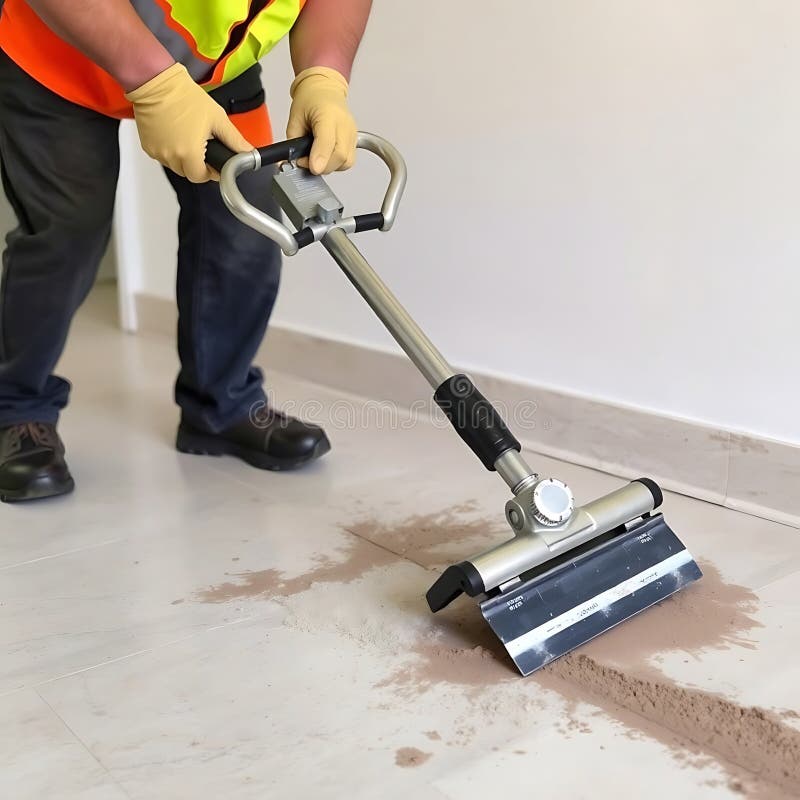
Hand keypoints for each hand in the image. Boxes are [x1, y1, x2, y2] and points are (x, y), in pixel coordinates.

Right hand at [125, 63, 251, 182]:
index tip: (213, 163)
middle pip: (188, 173)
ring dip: (183, 157)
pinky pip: (162, 155)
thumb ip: (234, 140)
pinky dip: (169, 150)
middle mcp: (171, 156)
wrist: (157, 82)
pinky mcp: (147, 145)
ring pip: (175, 165)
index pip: (201, 178)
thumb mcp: (217, 118)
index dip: (209, 172)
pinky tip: (174, 134)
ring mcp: (157, 151)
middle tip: (202, 146)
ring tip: (188, 137)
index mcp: (190, 153)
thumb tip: (248, 153)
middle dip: (197, 164)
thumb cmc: (184, 97)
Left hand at [287, 66, 356, 174]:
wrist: (324, 89)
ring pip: (346, 161)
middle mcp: (344, 124)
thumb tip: (295, 163)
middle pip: (340, 156)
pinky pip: (348, 160)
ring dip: (330, 166)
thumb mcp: (294, 118)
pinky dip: (336, 164)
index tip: (312, 168)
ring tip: (317, 157)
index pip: (328, 141)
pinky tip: (326, 156)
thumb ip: (294, 143)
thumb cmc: (310, 100)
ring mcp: (352, 133)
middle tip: (306, 162)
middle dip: (322, 166)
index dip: (320, 158)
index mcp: (327, 113)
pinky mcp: (354, 140)